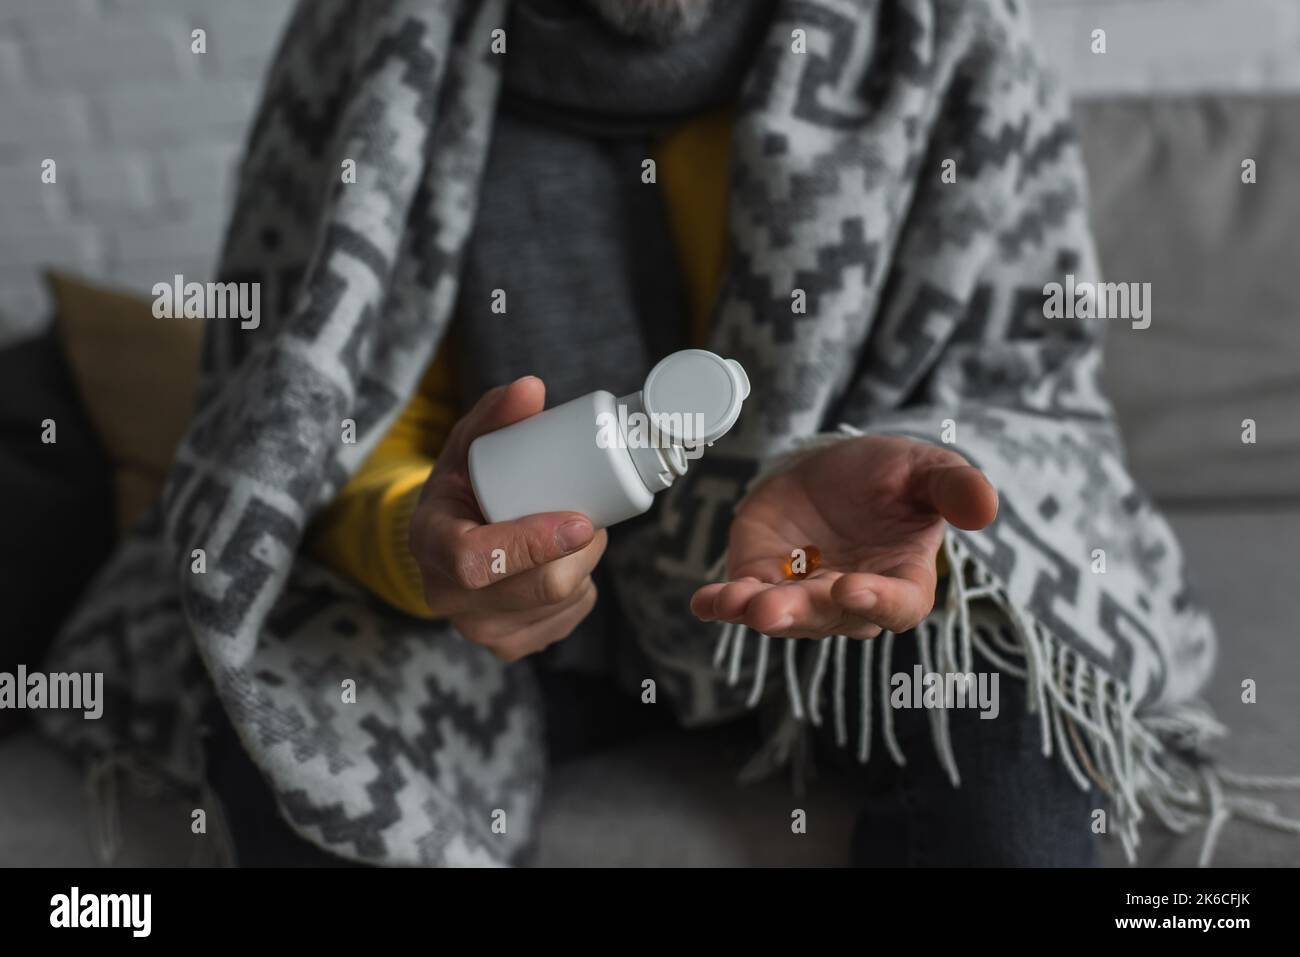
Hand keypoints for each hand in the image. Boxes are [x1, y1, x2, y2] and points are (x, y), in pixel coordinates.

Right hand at [409, 376, 605, 661]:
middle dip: (581, 549)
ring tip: (576, 533)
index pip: (480, 561)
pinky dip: (581, 587)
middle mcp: (451, 599)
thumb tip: (531, 388)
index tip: (580, 519)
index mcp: (431, 545)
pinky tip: (567, 564)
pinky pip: (569, 618)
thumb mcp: (467, 448)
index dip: (534, 544)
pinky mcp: (512, 646)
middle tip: (591, 515)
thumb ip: (494, 416)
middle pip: (539, 587)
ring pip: (562, 602)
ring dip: (585, 565)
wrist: (446, 546)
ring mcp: (483, 630)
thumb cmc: (461, 490)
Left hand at [690, 436, 996, 639]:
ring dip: (757, 612)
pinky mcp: (761, 581)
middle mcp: (850, 600)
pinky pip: (741, 600)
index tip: (852, 588)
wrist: (834, 466)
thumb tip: (986, 509)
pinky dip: (722, 603)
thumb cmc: (891, 476)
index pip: (896, 607)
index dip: (876, 602)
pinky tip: (704, 601)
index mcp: (901, 580)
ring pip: (782, 615)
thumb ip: (953, 489)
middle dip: (801, 612)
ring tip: (737, 603)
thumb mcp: (925, 469)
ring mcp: (802, 596)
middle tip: (772, 609)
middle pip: (829, 618)